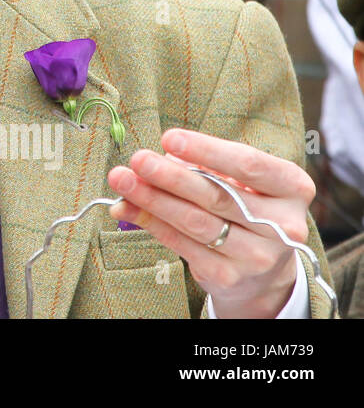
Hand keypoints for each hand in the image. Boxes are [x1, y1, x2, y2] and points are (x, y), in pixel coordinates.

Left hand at [108, 128, 313, 318]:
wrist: (262, 269)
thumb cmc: (246, 206)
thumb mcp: (240, 181)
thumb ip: (204, 167)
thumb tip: (156, 159)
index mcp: (293, 188)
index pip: (249, 164)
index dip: (207, 151)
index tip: (169, 138)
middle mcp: (283, 225)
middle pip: (217, 195)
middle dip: (170, 176)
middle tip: (138, 159)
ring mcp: (258, 255)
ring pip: (195, 221)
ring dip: (152, 199)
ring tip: (122, 180)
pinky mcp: (229, 276)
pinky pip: (181, 244)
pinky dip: (150, 223)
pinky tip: (127, 208)